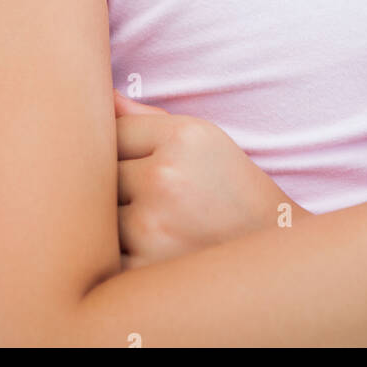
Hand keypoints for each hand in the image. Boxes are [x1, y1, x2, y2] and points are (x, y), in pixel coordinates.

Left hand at [113, 89, 306, 266]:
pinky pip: (102, 252)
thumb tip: (101, 96)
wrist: (269, 249)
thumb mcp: (200, 138)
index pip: (114, 131)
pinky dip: (116, 254)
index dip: (122, 149)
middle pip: (99, 172)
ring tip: (151, 224)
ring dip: (111, 221)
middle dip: (113, 185)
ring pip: (97, 214)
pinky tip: (149, 251)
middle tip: (143, 197)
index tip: (142, 164)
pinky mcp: (142, 270)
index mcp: (182, 139)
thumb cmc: (230, 188)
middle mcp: (165, 179)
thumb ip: (145, 118)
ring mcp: (151, 228)